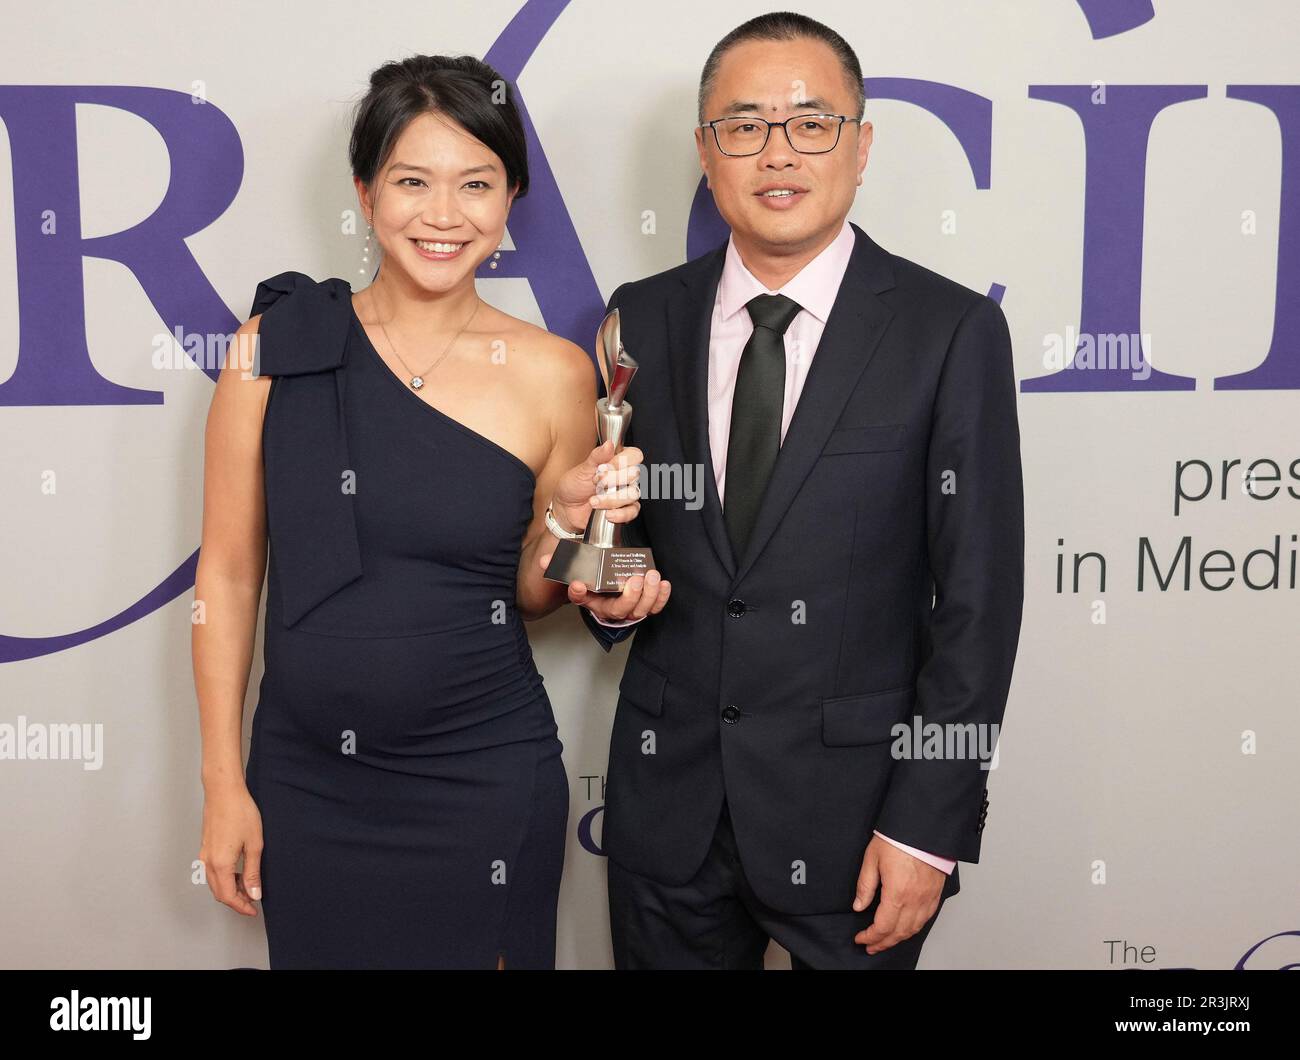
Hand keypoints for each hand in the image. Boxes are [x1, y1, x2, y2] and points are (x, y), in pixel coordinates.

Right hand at [198, 781, 263, 916]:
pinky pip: (213, 872)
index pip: (228, 896)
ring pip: (215, 883)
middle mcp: (208, 862)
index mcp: (220, 864)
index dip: (241, 906)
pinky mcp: (205, 847)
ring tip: (249, 886)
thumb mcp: (254, 844)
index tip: (253, 910)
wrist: (223, 792)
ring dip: (230, 889)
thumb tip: (254, 894)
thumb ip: (253, 872)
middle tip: (253, 901)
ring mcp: (204, 855)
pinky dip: (225, 878)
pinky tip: (239, 872)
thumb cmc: (240, 813)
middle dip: (236, 900)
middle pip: (219, 892)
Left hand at [549, 439, 643, 534]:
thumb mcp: (583, 469)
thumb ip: (597, 456)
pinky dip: (620, 514)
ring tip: (593, 501)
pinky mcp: (625, 510)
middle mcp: (625, 476)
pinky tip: (607, 513)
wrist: (567, 508)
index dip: (620, 462)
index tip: (602, 468)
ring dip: (611, 499)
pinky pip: (633, 511)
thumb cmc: (575, 486)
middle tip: (595, 483)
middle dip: (613, 480)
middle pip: (635, 474)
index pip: (634, 455)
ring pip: (632, 494)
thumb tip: (609, 444)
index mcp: (618, 461)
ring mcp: (626, 493)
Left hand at [852, 835, 944, 954]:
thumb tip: (858, 906)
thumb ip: (865, 886)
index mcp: (897, 893)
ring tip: (886, 941)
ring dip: (898, 938)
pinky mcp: (936, 893)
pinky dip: (914, 928)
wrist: (924, 826)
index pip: (883, 927)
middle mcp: (915, 900)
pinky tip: (906, 928)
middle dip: (883, 943)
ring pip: (914, 929)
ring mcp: (928, 898)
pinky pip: (926, 918)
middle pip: (899, 933)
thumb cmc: (898, 838)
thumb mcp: (872, 858)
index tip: (860, 938)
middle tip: (870, 946)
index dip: (870, 936)